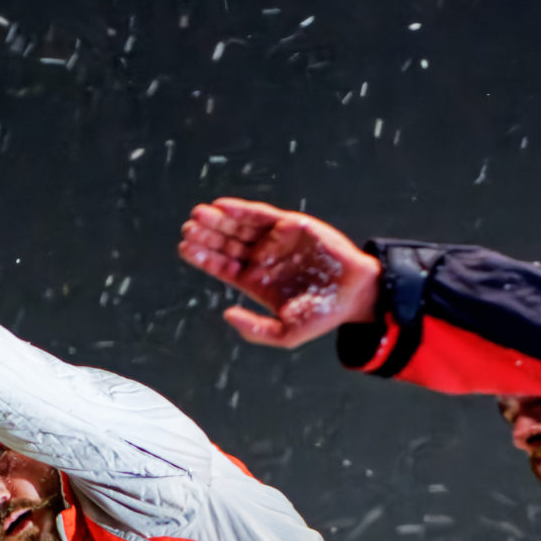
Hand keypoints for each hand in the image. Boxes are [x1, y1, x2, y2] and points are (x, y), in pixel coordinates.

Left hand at [177, 198, 379, 347]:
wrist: (355, 295)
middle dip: (206, 236)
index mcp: (257, 282)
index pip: (223, 267)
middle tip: (188, 229)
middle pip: (226, 243)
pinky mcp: (290, 225)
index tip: (185, 249)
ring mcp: (275, 241)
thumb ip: (256, 329)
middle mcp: (262, 259)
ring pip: (239, 227)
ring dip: (218, 220)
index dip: (204, 257)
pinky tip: (220, 206)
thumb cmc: (322, 316)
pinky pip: (260, 214)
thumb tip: (227, 314)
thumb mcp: (286, 334)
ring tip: (197, 216)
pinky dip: (240, 209)